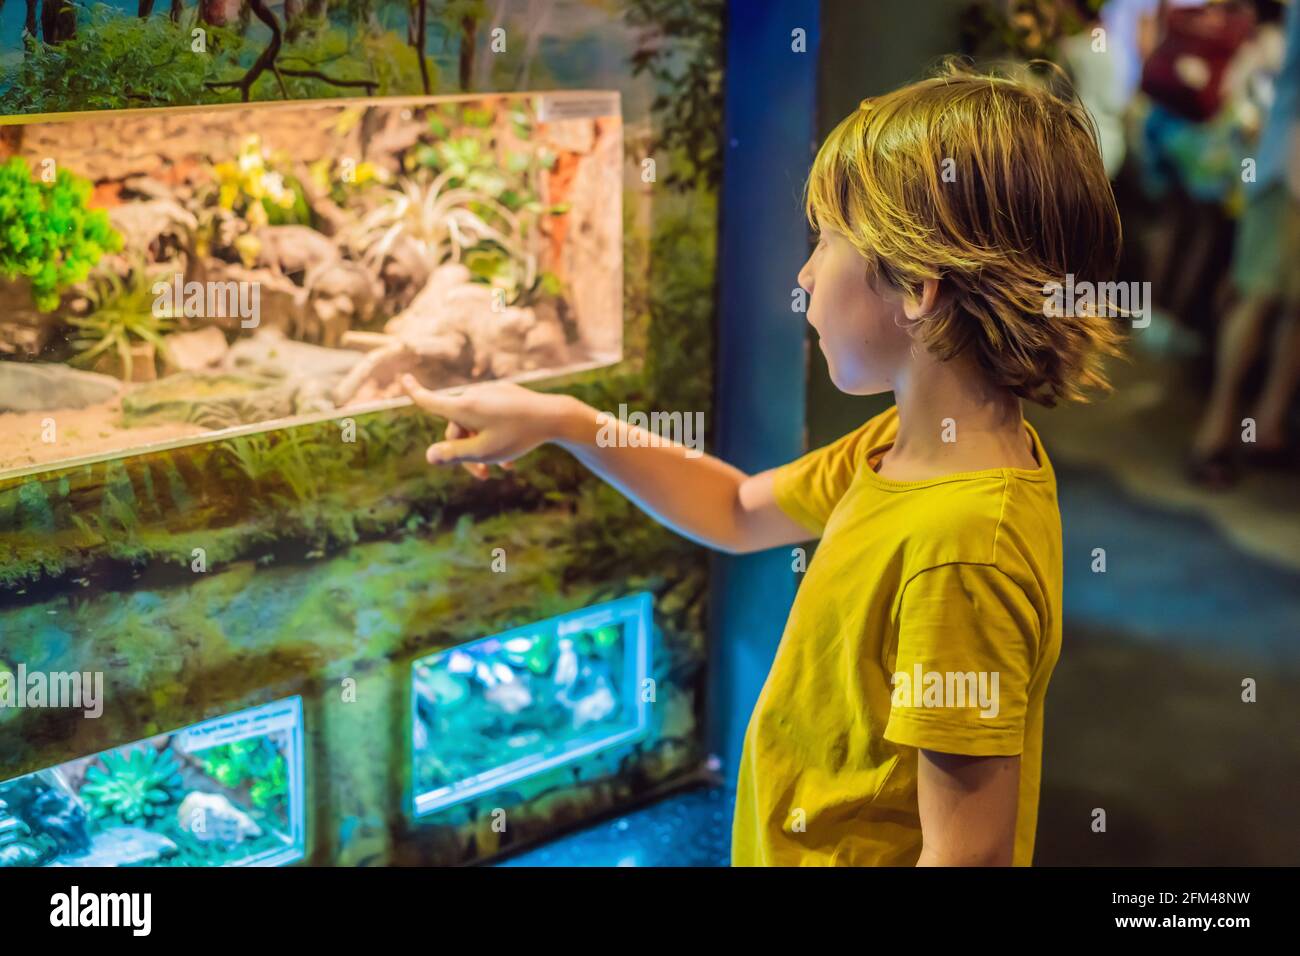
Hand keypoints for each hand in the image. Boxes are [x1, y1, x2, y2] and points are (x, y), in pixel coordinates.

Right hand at [400, 375, 579, 479]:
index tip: (403, 378)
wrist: (554, 417)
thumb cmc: (517, 435)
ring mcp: (491, 394)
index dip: (415, 392)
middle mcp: (474, 395)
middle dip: (465, 452)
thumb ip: (455, 455)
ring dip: (483, 448)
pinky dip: (495, 436)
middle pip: (457, 427)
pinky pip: (491, 418)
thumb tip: (429, 456)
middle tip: (482, 476)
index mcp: (463, 407)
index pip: (431, 400)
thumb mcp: (484, 452)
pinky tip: (511, 456)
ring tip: (503, 469)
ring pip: (476, 425)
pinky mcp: (506, 395)